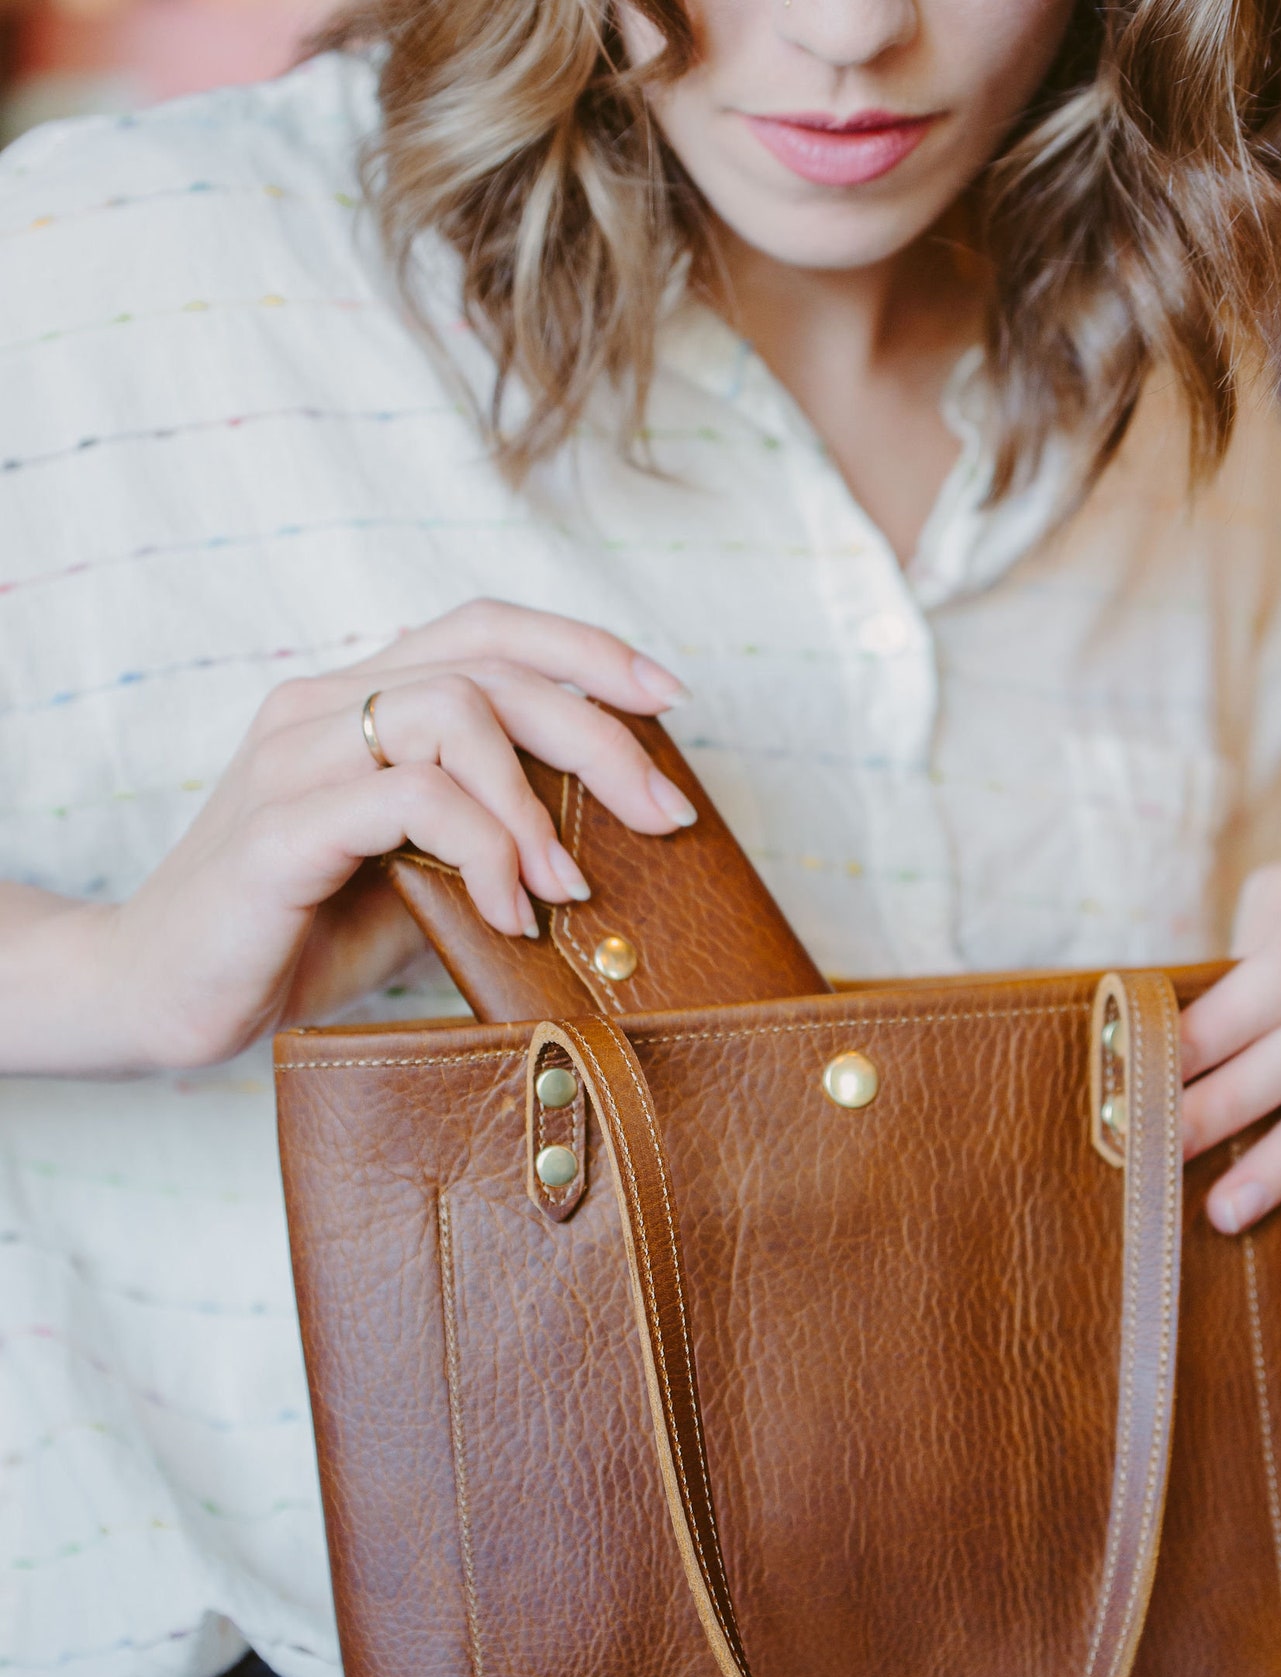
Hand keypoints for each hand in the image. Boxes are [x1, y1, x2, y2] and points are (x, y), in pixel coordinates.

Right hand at [15, 601, 694, 1073]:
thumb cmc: (300, 934)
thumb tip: (611, 847)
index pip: (485, 627)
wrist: (164, 997)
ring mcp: (295, 758)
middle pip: (490, 666)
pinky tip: (506, 913)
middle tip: (663, 814)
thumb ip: (492, 839)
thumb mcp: (422, 878)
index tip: (668, 698)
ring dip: (535, 803)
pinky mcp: (280, 828)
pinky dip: (482, 851)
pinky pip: (410, 799)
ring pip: (454, 713)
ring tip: (566, 888)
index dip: (584, 647)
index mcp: (359, 699)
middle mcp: (323, 705)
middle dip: (599, 733)